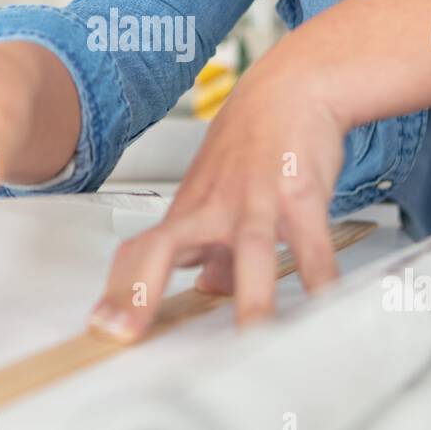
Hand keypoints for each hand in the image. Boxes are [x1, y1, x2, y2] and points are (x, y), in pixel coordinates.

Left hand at [87, 54, 346, 341]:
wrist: (290, 88)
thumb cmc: (252, 140)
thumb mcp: (219, 192)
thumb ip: (213, 247)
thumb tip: (208, 287)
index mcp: (190, 210)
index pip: (138, 251)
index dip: (120, 289)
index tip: (106, 328)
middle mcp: (214, 206)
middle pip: (164, 246)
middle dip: (143, 291)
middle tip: (129, 333)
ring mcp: (256, 199)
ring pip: (248, 250)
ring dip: (252, 298)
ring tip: (252, 341)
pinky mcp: (299, 193)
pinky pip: (312, 243)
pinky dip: (320, 278)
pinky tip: (324, 307)